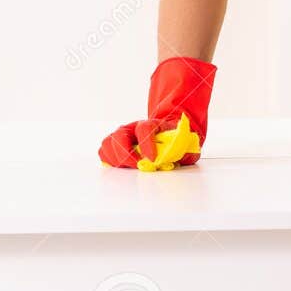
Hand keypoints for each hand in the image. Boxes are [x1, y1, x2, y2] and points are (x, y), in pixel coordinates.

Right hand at [99, 55, 217, 168]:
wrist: (168, 133)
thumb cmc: (176, 141)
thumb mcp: (186, 144)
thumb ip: (183, 150)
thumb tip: (176, 158)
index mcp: (153, 124)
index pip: (144, 128)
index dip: (146, 144)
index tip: (152, 159)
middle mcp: (133, 127)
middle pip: (120, 135)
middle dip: (127, 154)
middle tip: (138, 166)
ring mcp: (122, 136)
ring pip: (108, 143)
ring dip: (118, 158)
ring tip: (131, 167)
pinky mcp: (115, 146)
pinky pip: (104, 152)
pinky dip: (110, 161)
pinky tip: (123, 167)